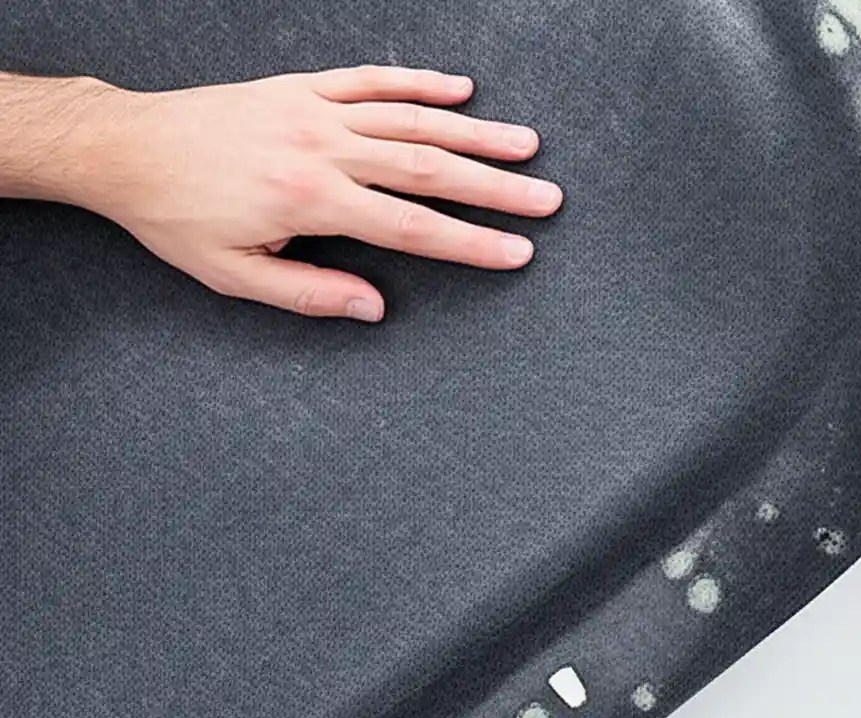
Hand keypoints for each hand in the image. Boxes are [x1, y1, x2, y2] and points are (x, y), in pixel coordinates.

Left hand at [66, 66, 562, 321]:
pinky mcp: (302, 86)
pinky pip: (371, 79)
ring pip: (412, 120)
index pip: (410, 227)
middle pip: (428, 168)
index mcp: (309, 200)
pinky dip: (419, 82)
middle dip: (494, 187)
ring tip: (526, 146)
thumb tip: (374, 308)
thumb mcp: (234, 276)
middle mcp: (322, 149)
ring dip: (474, 133)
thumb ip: (309, 293)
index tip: (517, 251)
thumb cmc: (176, 217)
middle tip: (546, 199)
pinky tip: (461, 90)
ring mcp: (315, 110)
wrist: (125, 147)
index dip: (469, 242)